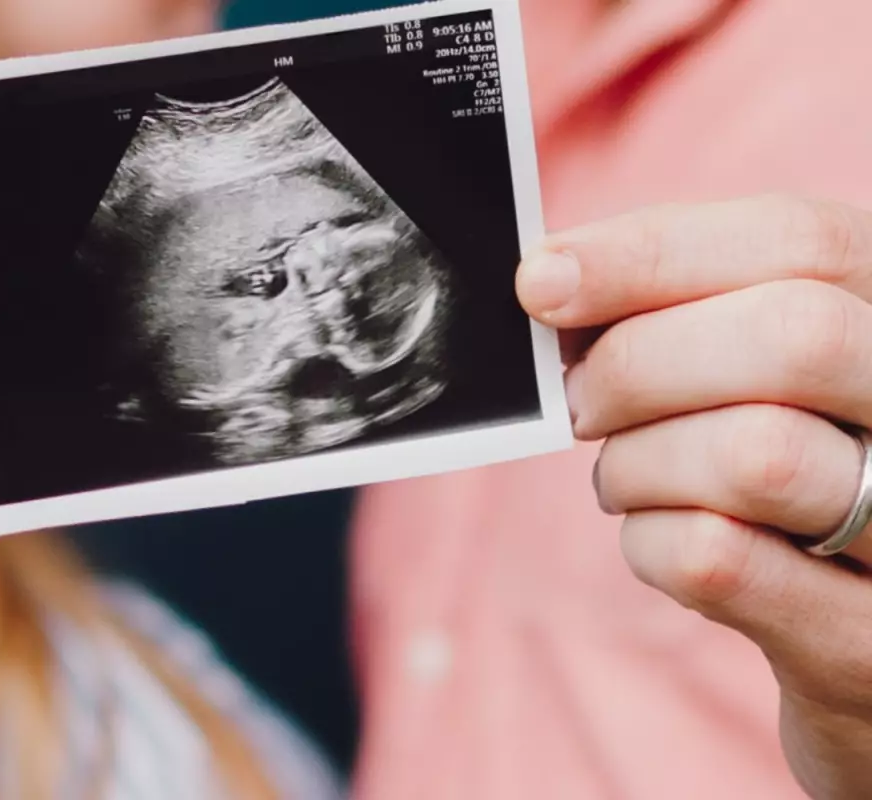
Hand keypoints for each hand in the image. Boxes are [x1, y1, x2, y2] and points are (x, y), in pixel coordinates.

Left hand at [516, 195, 871, 799]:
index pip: (798, 240)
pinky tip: (656, 538)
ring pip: (753, 453)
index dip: (649, 253)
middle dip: (637, 363)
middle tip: (580, 401)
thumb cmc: (791, 474)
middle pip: (790, 336)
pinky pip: (718, 560)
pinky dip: (647, 543)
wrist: (858, 635)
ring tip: (624, 477)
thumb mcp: (760, 373)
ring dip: (636, 463)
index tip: (540, 281)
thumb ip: (680, 310)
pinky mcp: (864, 640)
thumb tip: (550, 279)